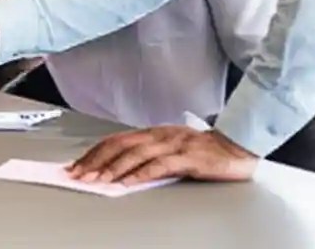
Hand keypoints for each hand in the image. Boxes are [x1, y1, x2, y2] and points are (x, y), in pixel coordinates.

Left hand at [67, 127, 258, 185]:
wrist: (237, 147)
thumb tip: (117, 171)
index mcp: (153, 133)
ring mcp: (173, 145)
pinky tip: (128, 182)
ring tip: (97, 179)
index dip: (94, 152)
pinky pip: (160, 165)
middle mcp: (159, 135)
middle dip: (96, 160)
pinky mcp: (188, 157)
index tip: (76, 165)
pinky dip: (141, 173)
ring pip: (136, 154)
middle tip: (78, 174)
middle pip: (120, 145)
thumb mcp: (170, 149)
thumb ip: (146, 156)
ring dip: (113, 167)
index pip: (116, 140)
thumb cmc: (203, 151)